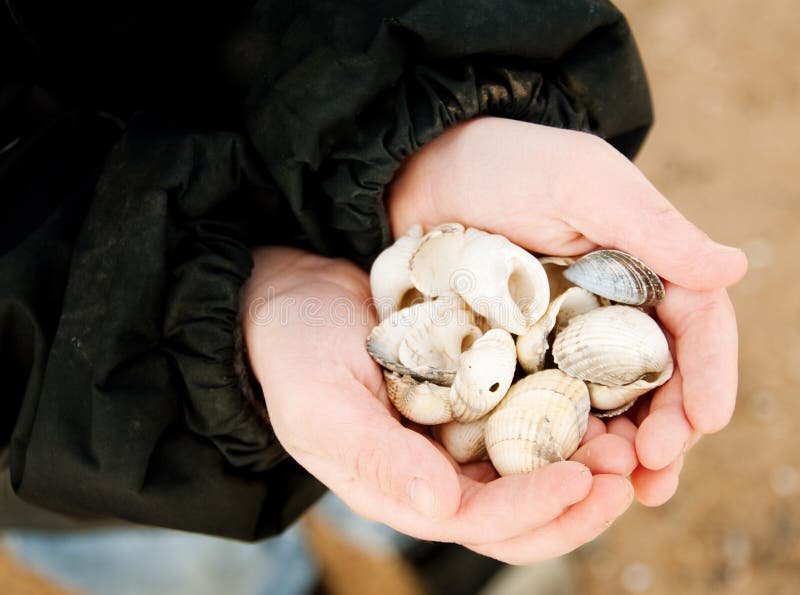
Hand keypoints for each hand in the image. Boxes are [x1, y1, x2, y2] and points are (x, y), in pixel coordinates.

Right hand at [243, 247, 636, 563]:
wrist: (293, 296)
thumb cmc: (294, 350)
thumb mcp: (321, 402)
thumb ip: (374, 457)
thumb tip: (440, 509)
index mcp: (402, 488)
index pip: (480, 522)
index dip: (535, 510)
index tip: (584, 481)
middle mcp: (439, 472)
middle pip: (523, 511)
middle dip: (578, 501)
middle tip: (626, 468)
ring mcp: (459, 433)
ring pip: (537, 467)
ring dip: (586, 460)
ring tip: (629, 435)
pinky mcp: (476, 392)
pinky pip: (530, 414)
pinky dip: (568, 413)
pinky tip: (598, 391)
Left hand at [388, 116, 747, 505]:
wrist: (427, 170)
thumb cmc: (509, 163)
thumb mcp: (582, 183)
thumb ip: (652, 229)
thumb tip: (734, 269)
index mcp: (644, 268)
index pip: (694, 328)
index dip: (707, 376)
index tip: (707, 423)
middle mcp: (612, 309)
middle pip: (655, 380)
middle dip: (665, 430)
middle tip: (654, 475)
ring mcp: (564, 336)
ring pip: (606, 403)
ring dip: (618, 447)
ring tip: (616, 486)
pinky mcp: (518, 354)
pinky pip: (547, 403)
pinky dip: (561, 437)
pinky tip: (560, 468)